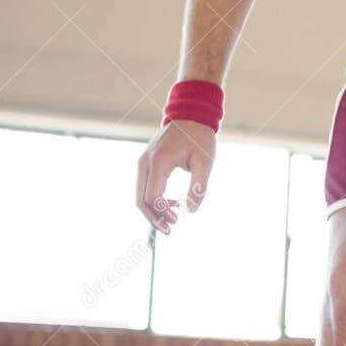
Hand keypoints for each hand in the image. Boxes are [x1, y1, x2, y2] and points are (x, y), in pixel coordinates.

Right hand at [137, 120, 215, 234]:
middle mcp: (145, 162)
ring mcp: (142, 162)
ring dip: (153, 211)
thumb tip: (191, 211)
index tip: (178, 220)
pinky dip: (153, 199)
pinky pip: (144, 186)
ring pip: (139, 195)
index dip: (162, 213)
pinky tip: (171, 204)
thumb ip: (199, 188)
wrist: (191, 115)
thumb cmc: (200, 137)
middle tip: (170, 230)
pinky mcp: (145, 162)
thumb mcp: (205, 162)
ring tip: (172, 220)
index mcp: (159, 162)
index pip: (152, 197)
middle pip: (140, 200)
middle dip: (154, 218)